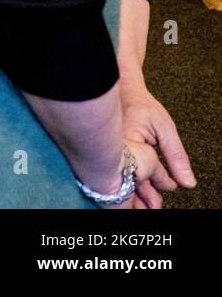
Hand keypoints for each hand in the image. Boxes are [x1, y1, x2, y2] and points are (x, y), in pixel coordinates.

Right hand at [121, 84, 195, 207]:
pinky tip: (134, 188)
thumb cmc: (142, 105)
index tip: (171, 186)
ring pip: (122, 179)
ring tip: (147, 203)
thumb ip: (176, 155)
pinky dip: (127, 182)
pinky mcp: (109, 151)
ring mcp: (110, 150)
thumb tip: (187, 181)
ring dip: (134, 192)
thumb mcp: (165, 128)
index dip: (159, 184)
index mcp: (129, 142)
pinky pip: (117, 172)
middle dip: (143, 196)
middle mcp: (116, 149)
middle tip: (155, 206)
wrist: (121, 90)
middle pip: (129, 181)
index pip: (145, 172)